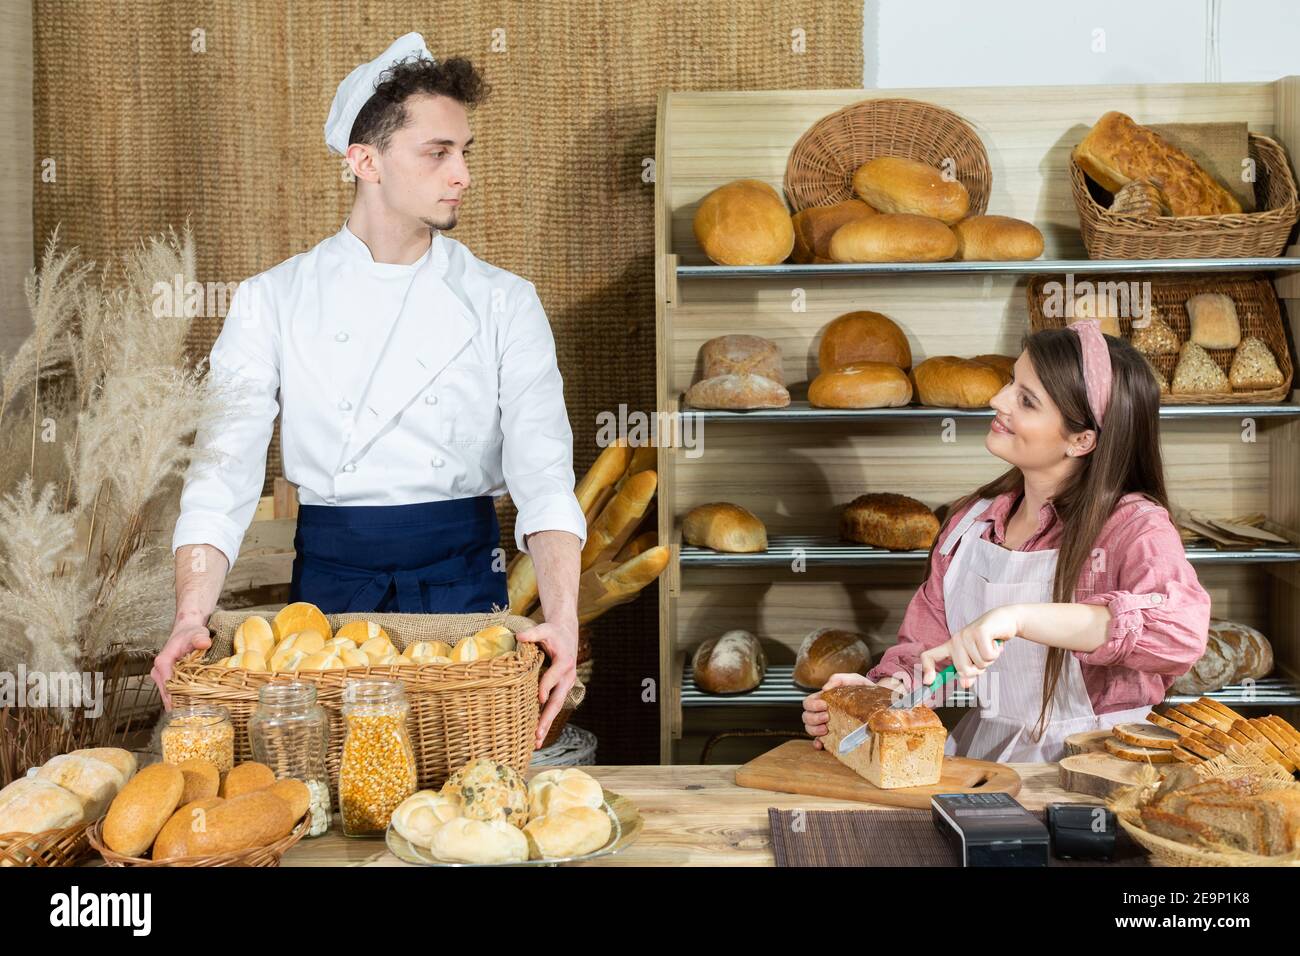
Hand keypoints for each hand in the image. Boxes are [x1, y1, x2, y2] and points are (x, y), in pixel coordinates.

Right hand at [150, 618, 211, 709]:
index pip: (166, 681)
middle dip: (174, 705)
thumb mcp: (197, 633)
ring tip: (189, 718)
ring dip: (176, 705)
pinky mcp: (167, 680)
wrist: (186, 631)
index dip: (172, 695)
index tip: (180, 708)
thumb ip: (199, 638)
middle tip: (187, 719)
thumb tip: (204, 643)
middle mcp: (159, 670)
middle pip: (165, 692)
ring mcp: (162, 676)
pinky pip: (171, 692)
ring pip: (167, 694)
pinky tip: (188, 710)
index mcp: (163, 661)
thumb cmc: (191, 632)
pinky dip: (178, 700)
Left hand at [515, 619, 577, 749]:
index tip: (539, 699)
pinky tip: (537, 734)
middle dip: (547, 718)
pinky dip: (546, 720)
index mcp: (564, 662)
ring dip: (546, 725)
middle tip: (537, 734)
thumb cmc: (553, 633)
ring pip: (555, 708)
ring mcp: (565, 686)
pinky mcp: (560, 690)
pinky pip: (553, 706)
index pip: (554, 677)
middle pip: (557, 700)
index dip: (546, 686)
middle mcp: (567, 677)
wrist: (567, 635)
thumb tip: (518, 637)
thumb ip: (532, 633)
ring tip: (536, 743)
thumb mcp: (545, 629)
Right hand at [802, 672, 906, 749]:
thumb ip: (840, 679)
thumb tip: (826, 688)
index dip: (812, 705)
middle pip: (806, 716)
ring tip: (827, 728)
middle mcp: (823, 712)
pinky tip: (822, 743)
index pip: (808, 702)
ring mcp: (828, 725)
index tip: (824, 705)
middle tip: (827, 716)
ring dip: (814, 729)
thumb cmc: (865, 691)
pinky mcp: (835, 736)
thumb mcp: (854, 680)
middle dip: (813, 717)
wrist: (882, 704)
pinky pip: (819, 742)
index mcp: (825, 699)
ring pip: (809, 729)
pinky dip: (817, 743)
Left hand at [918, 605, 1019, 688]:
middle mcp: (956, 639)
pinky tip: (995, 642)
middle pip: (962, 669)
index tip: (928, 682)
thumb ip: (970, 671)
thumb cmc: (989, 641)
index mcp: (951, 646)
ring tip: (991, 647)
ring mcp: (966, 634)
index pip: (929, 656)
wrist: (1005, 620)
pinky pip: (988, 656)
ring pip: (979, 664)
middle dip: (978, 670)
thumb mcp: (977, 658)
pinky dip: (995, 653)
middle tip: (984, 657)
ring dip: (989, 660)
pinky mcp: (979, 632)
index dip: (927, 669)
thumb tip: (965, 685)